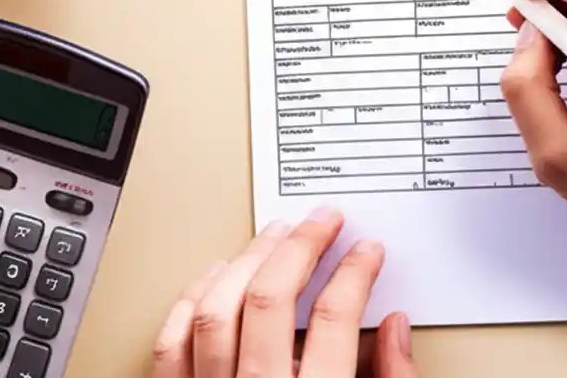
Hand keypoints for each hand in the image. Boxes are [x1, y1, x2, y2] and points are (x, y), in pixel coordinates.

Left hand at [153, 208, 417, 377]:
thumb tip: (396, 330)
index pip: (334, 318)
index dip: (356, 272)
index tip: (367, 251)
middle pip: (269, 300)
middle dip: (300, 247)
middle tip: (323, 220)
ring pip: (215, 313)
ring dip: (247, 262)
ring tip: (274, 235)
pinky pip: (170, 346)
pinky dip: (190, 303)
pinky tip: (216, 276)